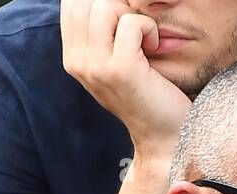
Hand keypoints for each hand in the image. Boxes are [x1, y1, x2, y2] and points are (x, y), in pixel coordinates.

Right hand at [61, 0, 191, 153]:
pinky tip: (154, 47)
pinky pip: (132, 22)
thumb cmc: (147, 96)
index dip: (100, 2)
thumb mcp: (113, 64)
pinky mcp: (120, 68)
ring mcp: (95, 66)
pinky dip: (149, 28)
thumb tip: (99, 2)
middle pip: (87, 2)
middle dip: (117, 6)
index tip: (123, 21)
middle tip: (136, 31)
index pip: (71, 4)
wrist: (165, 136)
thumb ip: (99, 35)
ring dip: (132, 15)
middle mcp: (77, 62)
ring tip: (144, 39)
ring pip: (105, 6)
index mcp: (72, 58)